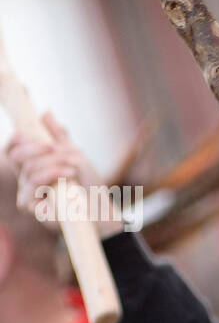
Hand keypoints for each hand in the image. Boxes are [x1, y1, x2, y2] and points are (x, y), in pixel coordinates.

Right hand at [6, 113, 119, 233]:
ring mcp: (28, 196)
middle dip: (40, 148)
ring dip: (54, 162)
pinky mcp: (34, 209)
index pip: (12, 150)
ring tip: (74, 167)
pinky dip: (54, 175)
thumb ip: (59, 136)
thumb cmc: (88, 185)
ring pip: (29, 169)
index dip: (17, 139)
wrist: (102, 209)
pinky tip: (70, 176)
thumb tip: (45, 113)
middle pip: (18, 157)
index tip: (28, 133)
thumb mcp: (75, 154)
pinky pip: (34, 186)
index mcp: (31, 167)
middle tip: (59, 149)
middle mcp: (25, 182)